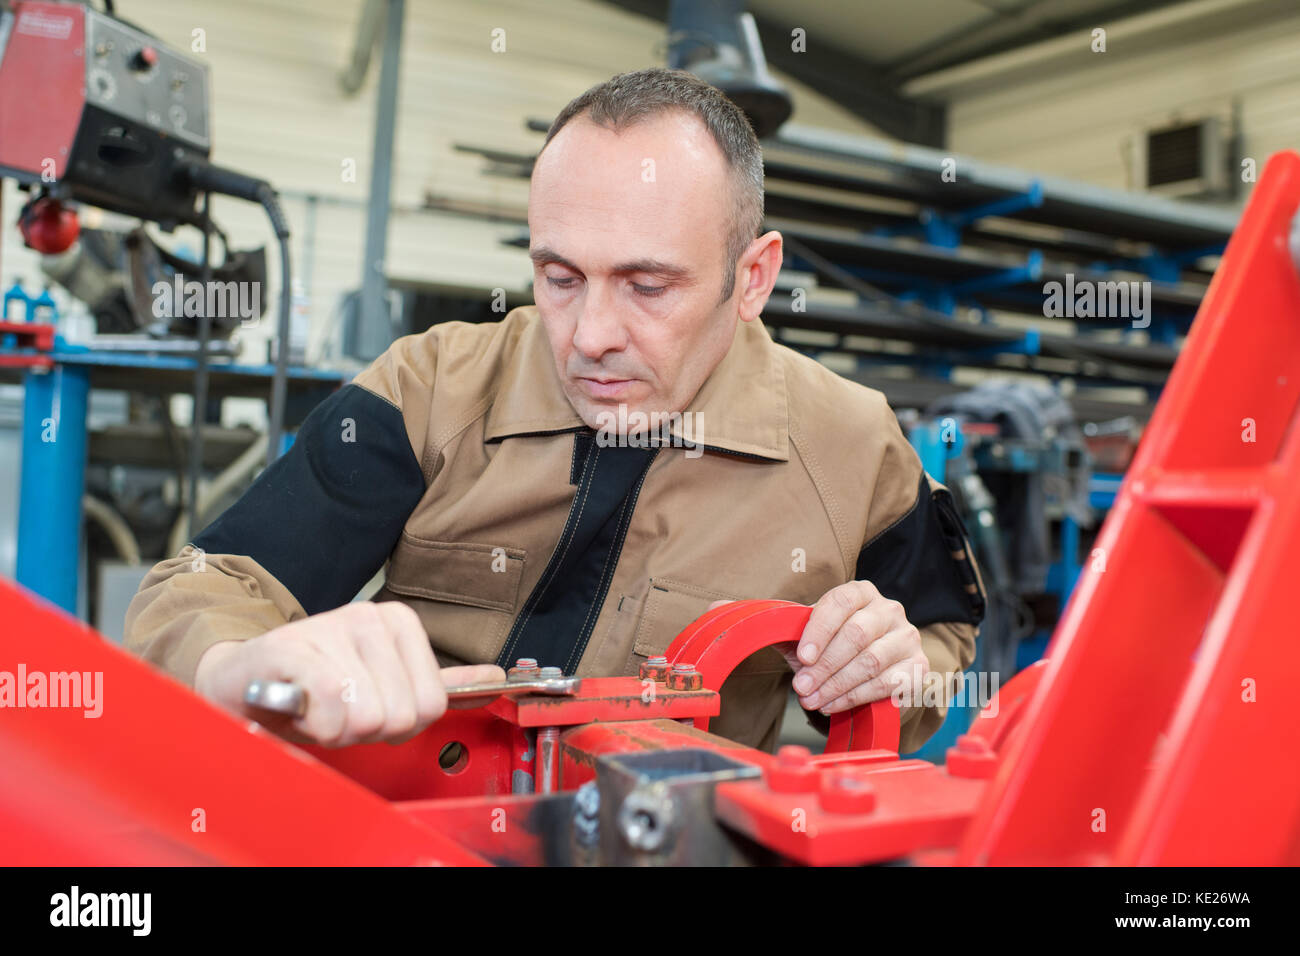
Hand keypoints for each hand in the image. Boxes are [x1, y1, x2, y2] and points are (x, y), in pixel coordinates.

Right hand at [193, 601, 504, 746]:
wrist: (242, 679)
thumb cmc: (314, 687)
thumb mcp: (382, 683)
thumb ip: (437, 684)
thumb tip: (495, 678)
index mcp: (400, 622)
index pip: (432, 704)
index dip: (399, 724)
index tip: (370, 707)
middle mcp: (370, 616)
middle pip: (402, 715)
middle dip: (367, 730)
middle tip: (339, 710)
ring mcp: (331, 626)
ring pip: (368, 714)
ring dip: (337, 730)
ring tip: (319, 707)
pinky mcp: (293, 647)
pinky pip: (332, 705)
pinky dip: (316, 724)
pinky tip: (302, 706)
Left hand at [788, 581, 927, 715]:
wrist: (873, 675)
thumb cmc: (835, 648)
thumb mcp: (812, 636)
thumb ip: (789, 630)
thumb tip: (756, 625)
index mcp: (862, 593)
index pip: (840, 602)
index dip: (819, 630)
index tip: (802, 657)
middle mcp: (890, 610)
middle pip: (856, 634)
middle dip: (824, 665)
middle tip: (802, 688)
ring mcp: (907, 637)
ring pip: (870, 661)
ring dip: (837, 685)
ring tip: (813, 700)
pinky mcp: (918, 667)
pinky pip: (887, 684)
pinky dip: (855, 697)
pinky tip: (834, 704)